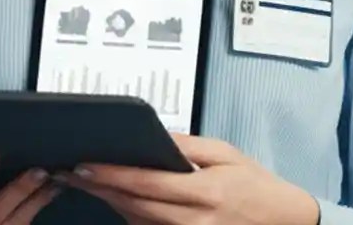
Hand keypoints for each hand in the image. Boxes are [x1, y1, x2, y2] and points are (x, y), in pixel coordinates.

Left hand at [59, 134, 319, 224]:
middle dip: (99, 188)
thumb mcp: (225, 154)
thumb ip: (187, 147)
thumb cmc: (256, 184)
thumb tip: (153, 136)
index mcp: (205, 193)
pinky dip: (129, 215)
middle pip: (134, 205)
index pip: (148, 183)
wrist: (283, 220)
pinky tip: (113, 199)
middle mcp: (195, 220)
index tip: (85, 165)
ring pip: (137, 222)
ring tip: (82, 181)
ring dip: (108, 202)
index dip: (112, 176)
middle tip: (69, 172)